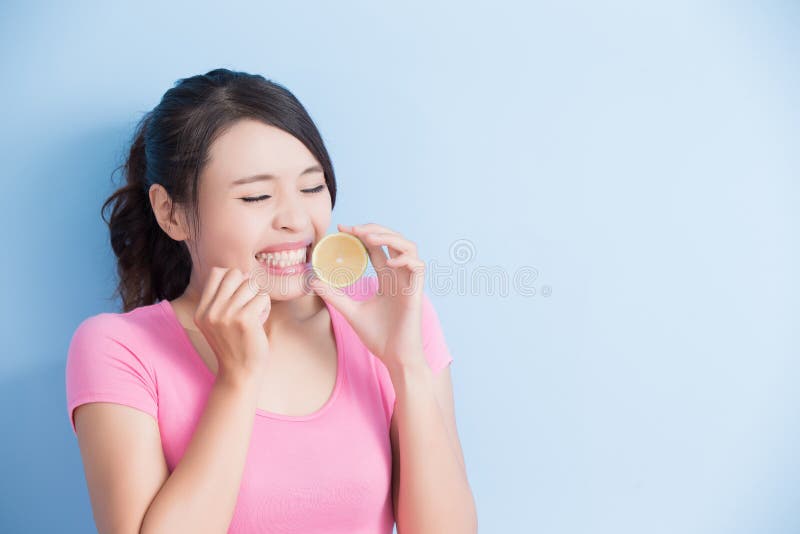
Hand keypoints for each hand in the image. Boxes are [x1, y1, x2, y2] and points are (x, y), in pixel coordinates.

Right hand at [192, 267, 271, 386]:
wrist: (240, 373)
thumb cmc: (235, 345)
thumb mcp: (217, 322)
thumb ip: (221, 300)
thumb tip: (239, 273)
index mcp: (202, 310)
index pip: (217, 273)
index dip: (233, 278)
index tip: (239, 295)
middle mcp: (211, 311)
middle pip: (235, 274)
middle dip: (247, 284)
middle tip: (250, 303)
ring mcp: (226, 315)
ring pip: (251, 284)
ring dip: (258, 297)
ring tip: (255, 313)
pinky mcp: (244, 319)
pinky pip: (262, 297)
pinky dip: (266, 307)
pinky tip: (260, 320)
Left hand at [308, 223, 426, 371]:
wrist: (394, 357)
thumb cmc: (378, 337)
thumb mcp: (350, 311)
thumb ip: (334, 295)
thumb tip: (313, 282)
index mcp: (387, 278)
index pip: (377, 247)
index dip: (362, 234)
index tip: (342, 229)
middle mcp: (400, 276)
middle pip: (393, 240)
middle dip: (374, 229)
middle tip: (352, 228)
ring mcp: (410, 282)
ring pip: (409, 247)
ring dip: (390, 238)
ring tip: (369, 237)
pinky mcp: (417, 291)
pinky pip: (418, 266)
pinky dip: (406, 259)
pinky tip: (390, 262)